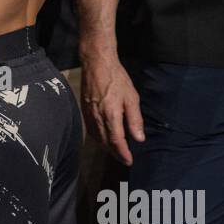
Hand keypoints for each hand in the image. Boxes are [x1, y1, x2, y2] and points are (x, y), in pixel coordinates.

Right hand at [80, 49, 144, 165]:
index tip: (129, 161)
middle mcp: (97, 117)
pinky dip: (97, 138)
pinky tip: (103, 138)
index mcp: (111, 115)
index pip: (116, 141)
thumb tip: (139, 138)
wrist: (96, 63)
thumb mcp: (132, 98)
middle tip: (124, 159)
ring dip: (106, 147)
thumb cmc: (116, 78)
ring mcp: (89, 114)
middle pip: (105, 143)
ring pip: (96, 138)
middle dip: (115, 153)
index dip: (123, 153)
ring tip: (115, 151)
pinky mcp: (84, 110)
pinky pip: (90, 130)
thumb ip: (135, 120)